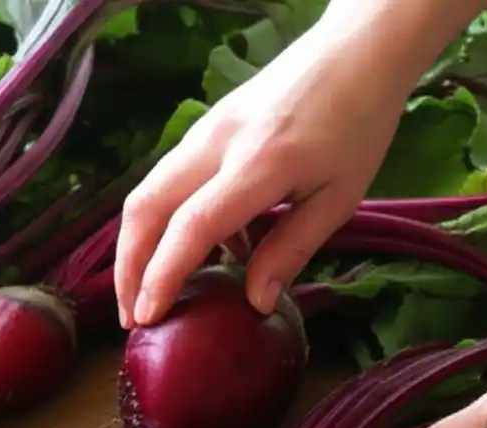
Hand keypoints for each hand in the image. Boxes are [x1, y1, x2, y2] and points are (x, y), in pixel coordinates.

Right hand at [113, 21, 412, 327]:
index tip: (148, 316)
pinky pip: (170, 181)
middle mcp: (217, 144)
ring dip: (137, 247)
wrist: (354, 51)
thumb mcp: (339, 198)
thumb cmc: (358, 124)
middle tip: (132, 317)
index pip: (193, 224)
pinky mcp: (203, 128)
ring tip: (148, 294)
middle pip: (146, 207)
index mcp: (258, 163)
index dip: (164, 274)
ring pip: (147, 193)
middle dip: (128, 267)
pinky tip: (198, 253)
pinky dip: (166, 222)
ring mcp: (203, 131)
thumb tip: (255, 301)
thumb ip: (291, 249)